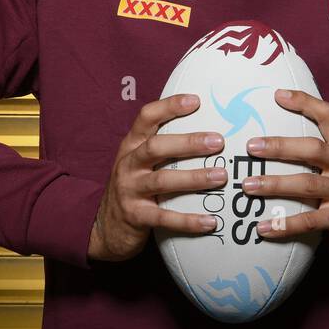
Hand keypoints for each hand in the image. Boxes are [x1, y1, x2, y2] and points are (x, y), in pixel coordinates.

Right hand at [87, 93, 226, 262]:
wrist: (107, 228)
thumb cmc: (135, 187)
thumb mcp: (140, 162)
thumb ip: (164, 146)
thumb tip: (209, 131)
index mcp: (131, 146)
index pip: (147, 118)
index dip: (169, 107)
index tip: (196, 101)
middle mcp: (128, 164)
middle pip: (156, 147)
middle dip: (188, 143)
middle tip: (217, 142)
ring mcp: (130, 190)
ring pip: (162, 180)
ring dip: (194, 178)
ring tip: (221, 176)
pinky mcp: (136, 216)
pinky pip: (164, 217)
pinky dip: (188, 220)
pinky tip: (211, 221)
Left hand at [241, 89, 328, 267]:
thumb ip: (318, 152)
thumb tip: (273, 137)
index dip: (305, 103)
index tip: (278, 95)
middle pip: (314, 149)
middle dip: (280, 146)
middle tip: (251, 146)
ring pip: (307, 184)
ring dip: (275, 184)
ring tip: (248, 185)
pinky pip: (308, 221)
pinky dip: (284, 225)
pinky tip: (263, 228)